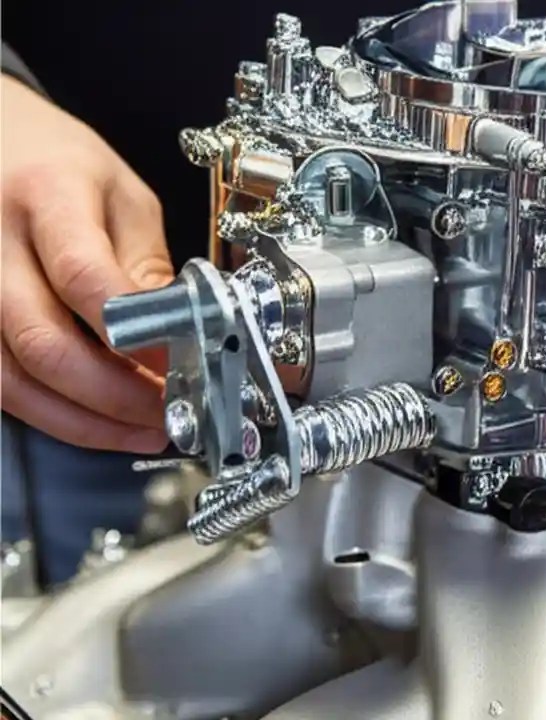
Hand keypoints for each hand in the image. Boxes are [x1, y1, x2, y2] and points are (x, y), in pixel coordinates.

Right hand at [1, 75, 172, 452]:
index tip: (186, 366)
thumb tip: (184, 336)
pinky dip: (50, 412)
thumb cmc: (55, 161)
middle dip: (114, 396)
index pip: (84, 277)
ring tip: (141, 430)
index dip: (137, 336)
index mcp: (46, 195)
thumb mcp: (122, 194)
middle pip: (41, 342)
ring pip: (10, 379)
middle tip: (168, 415)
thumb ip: (147, 265)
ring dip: (83, 421)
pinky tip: (95, 418)